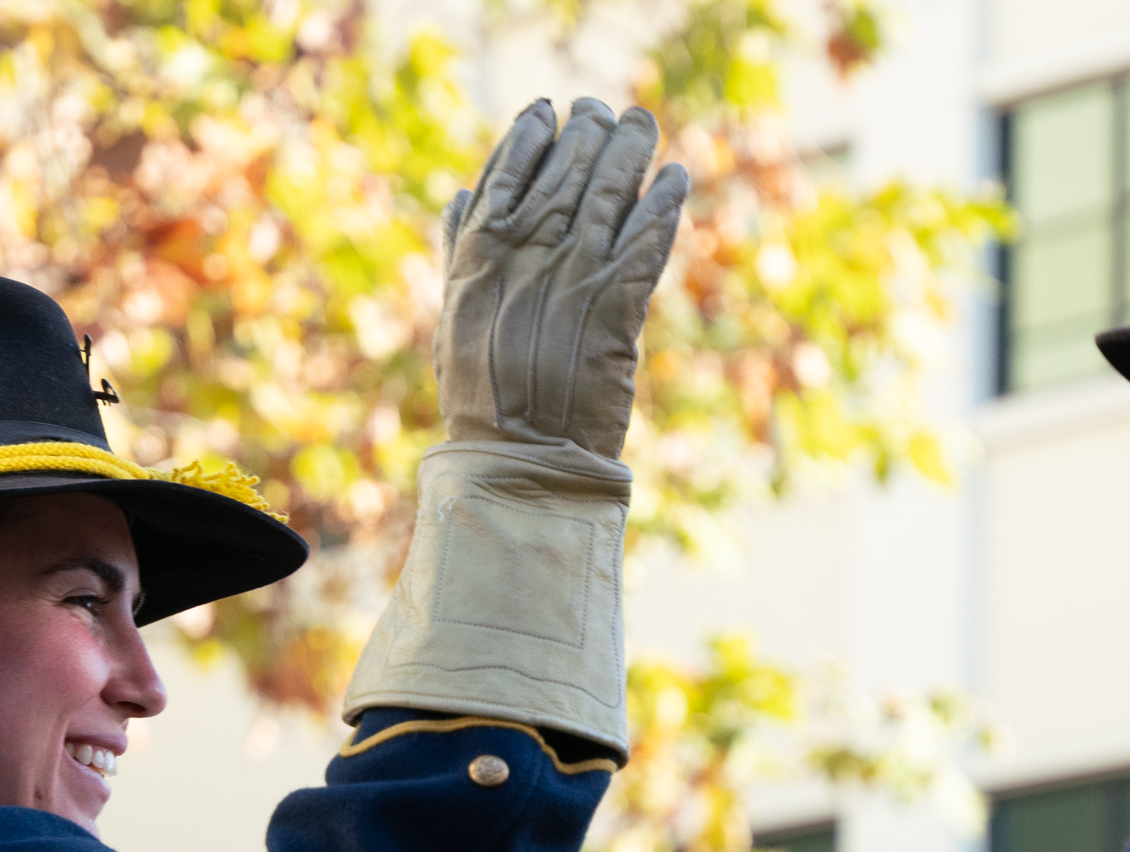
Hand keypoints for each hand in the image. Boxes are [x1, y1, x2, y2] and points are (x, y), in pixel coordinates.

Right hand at [434, 98, 689, 461]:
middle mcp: (526, 258)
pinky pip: (648, 239)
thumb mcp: (454, 321)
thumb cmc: (484, 400)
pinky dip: (665, 203)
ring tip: (641, 126)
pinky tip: (675, 177)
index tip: (547, 109)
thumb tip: (461, 197)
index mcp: (479, 259)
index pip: (507, 173)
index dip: (530, 134)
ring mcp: (573, 279)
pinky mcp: (617, 307)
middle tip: (605, 112)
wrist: (521, 462)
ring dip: (631, 151)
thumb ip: (458, 257)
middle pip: (565, 172)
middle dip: (589, 133)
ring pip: (610, 193)